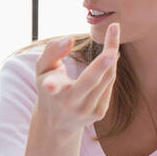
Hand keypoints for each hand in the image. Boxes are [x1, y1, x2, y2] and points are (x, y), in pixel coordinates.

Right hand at [32, 21, 118, 137]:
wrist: (57, 124)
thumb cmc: (48, 89)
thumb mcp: (42, 70)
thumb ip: (51, 51)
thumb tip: (70, 38)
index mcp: (50, 92)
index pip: (50, 88)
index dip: (51, 86)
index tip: (49, 86)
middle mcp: (69, 103)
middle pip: (89, 81)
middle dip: (101, 65)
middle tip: (113, 43)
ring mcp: (86, 110)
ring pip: (106, 77)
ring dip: (111, 53)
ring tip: (114, 31)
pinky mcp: (99, 112)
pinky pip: (109, 83)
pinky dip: (110, 67)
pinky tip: (110, 56)